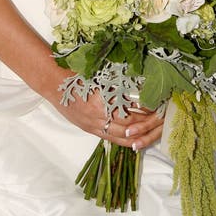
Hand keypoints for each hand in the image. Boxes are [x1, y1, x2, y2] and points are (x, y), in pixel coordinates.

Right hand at [47, 72, 164, 150]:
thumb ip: (117, 83)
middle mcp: (99, 114)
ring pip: (123, 136)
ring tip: (154, 130)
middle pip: (130, 125)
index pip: (131, 108)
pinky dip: (126, 141)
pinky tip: (137, 140)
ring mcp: (94, 125)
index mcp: (103, 97)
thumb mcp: (99, 75)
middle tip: (161, 118)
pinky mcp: (90, 130)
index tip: (158, 103)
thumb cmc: (76, 74)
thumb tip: (139, 84)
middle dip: (148, 123)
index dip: (147, 108)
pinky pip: (112, 139)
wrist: (53, 84)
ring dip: (139, 135)